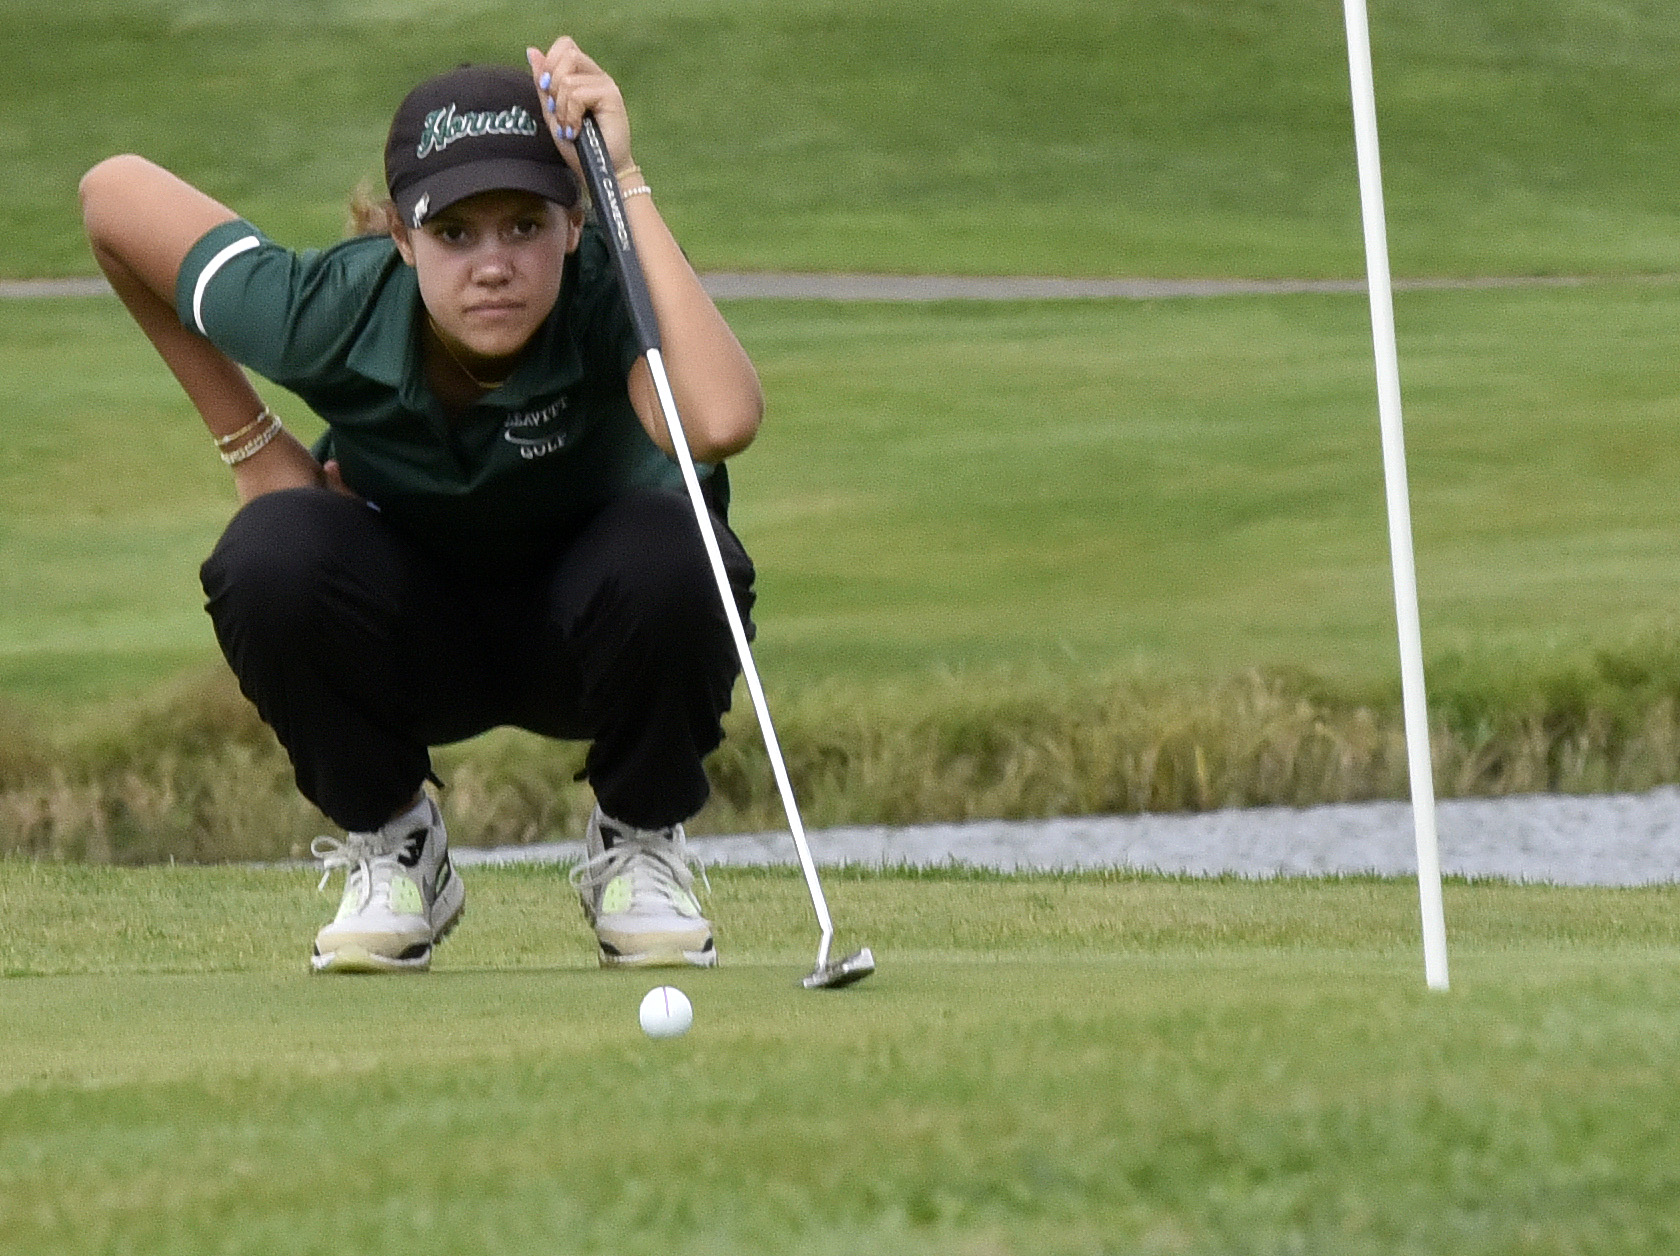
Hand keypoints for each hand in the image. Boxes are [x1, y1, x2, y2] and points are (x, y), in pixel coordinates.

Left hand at [526, 40, 634, 180]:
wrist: (598, 171)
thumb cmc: (578, 147)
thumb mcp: (552, 112)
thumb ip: (543, 84)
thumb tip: (531, 51)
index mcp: (583, 75)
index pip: (565, 45)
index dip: (550, 62)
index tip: (545, 89)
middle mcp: (596, 75)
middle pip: (567, 53)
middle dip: (552, 83)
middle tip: (557, 110)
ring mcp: (606, 84)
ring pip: (568, 79)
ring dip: (561, 108)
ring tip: (569, 127)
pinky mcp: (612, 96)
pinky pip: (577, 94)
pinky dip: (571, 115)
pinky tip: (577, 130)